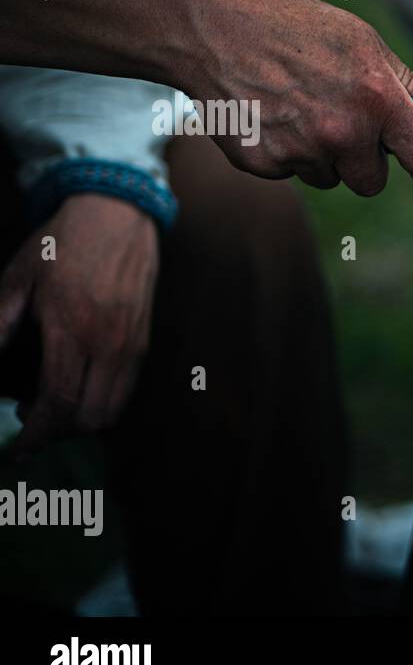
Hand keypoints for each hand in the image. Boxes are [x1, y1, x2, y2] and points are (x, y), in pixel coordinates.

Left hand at [0, 194, 159, 452]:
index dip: (35, 435)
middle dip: (57, 433)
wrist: (118, 215)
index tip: (17, 449)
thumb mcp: (17, 279)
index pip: (57, 402)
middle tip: (30, 426)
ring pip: (113, 410)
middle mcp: (109, 344)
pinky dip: (102, 405)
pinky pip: (126, 391)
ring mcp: (132, 345)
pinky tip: (79, 388)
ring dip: (82, 422)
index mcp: (72, 329)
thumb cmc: (62, 244)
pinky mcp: (144, 342)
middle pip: (90, 417)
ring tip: (54, 409)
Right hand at [178, 0, 412, 195]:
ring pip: (329, 178)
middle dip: (364, 161)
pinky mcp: (263, 164)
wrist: (212, 27)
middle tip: (342, 122)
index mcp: (377, 100)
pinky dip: (285, 151)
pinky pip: (291, 173)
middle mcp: (342, 132)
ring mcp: (301, 152)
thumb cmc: (294, 27)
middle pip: (373, 183)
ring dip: (322, 155)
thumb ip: (406, 83)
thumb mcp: (362, 41)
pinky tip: (270, 113)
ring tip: (298, 107)